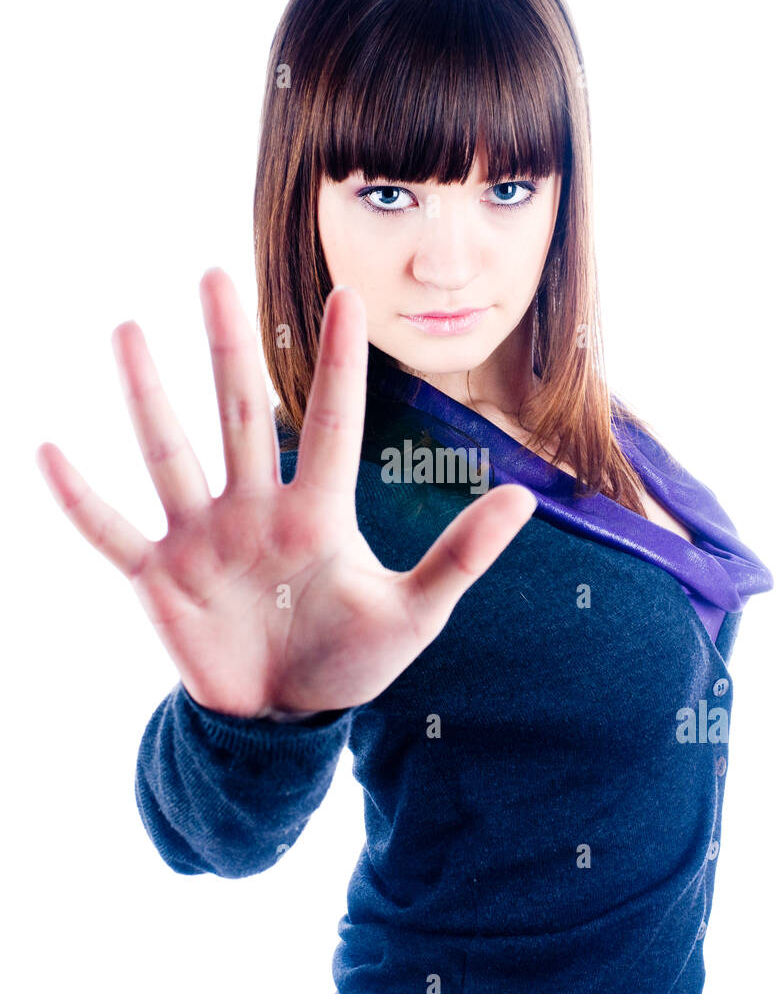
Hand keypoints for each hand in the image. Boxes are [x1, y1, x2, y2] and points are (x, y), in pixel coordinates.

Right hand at [35, 269, 537, 718]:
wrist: (283, 718)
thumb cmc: (349, 661)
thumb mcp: (415, 614)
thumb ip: (462, 557)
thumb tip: (524, 498)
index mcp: (317, 513)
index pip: (331, 424)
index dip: (339, 364)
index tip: (346, 296)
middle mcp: (255, 509)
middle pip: (239, 415)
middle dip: (227, 349)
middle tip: (213, 275)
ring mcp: (201, 538)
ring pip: (171, 454)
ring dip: (148, 397)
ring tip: (128, 331)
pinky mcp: (158, 578)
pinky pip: (111, 532)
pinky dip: (80, 500)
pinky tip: (45, 451)